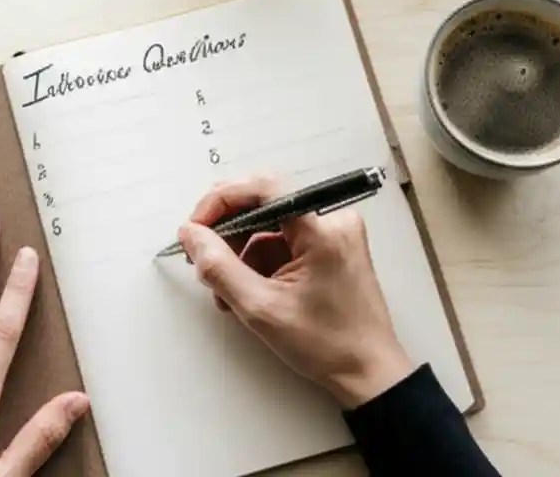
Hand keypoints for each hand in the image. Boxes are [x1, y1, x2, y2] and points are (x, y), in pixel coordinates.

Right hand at [178, 177, 413, 409]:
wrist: (367, 372)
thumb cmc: (328, 346)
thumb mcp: (261, 309)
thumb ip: (219, 267)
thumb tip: (191, 236)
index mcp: (323, 230)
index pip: (264, 187)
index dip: (222, 200)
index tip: (197, 226)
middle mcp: (333, 220)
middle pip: (264, 203)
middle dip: (228, 231)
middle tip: (204, 258)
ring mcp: (334, 232)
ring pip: (269, 224)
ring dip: (241, 253)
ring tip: (228, 290)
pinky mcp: (330, 246)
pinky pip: (283, 240)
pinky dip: (260, 261)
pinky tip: (249, 290)